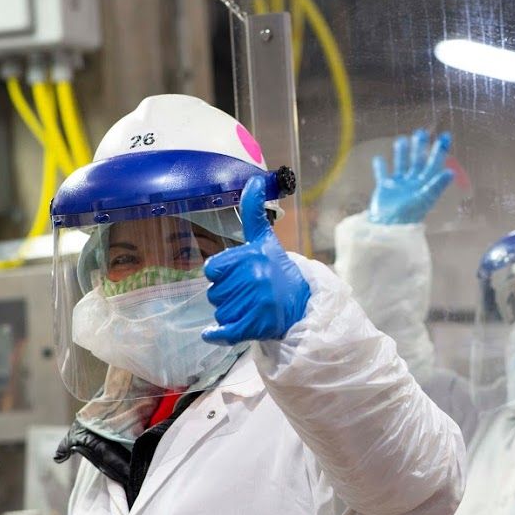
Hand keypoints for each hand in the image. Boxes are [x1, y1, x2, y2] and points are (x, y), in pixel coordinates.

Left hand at [202, 175, 311, 343]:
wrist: (303, 305)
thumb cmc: (278, 271)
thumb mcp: (265, 241)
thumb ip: (254, 212)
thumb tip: (254, 179)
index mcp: (252, 257)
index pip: (212, 269)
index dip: (224, 274)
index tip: (241, 275)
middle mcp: (254, 278)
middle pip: (214, 292)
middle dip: (228, 295)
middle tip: (250, 293)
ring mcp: (255, 303)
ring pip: (219, 311)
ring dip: (230, 313)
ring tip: (251, 308)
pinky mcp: (255, 325)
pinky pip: (223, 331)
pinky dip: (217, 335)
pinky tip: (217, 333)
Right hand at [369, 128, 453, 224]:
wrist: (388, 228)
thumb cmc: (409, 215)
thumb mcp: (425, 198)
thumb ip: (437, 185)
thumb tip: (451, 172)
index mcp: (424, 184)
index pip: (434, 164)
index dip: (440, 150)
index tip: (445, 135)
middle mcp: (413, 184)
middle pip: (417, 161)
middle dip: (419, 147)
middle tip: (420, 132)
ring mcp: (399, 186)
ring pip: (401, 165)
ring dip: (401, 153)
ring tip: (401, 139)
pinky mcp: (385, 190)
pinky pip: (382, 175)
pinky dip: (380, 167)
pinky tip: (378, 158)